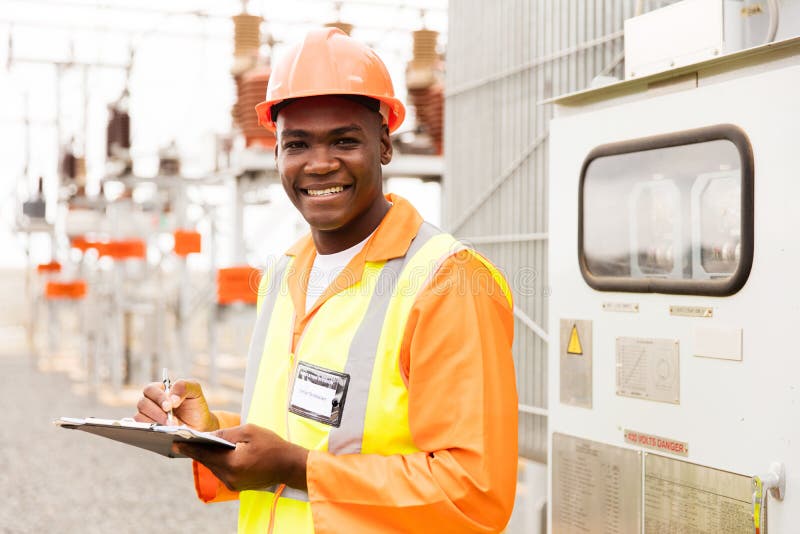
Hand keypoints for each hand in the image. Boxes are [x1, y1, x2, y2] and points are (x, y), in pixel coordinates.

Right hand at [133, 379, 218, 431]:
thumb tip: (171, 399)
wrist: (199, 425)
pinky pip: (141, 428)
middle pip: (143, 403)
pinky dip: (151, 429)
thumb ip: (183, 387)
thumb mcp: (194, 390)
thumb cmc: (195, 406)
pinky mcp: (147, 427)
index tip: (169, 406)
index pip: (150, 390)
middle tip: (171, 420)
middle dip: (158, 412)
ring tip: (172, 426)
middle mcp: (151, 401)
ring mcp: (148, 415)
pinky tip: (164, 431)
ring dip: (156, 422)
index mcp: (160, 389)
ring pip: (140, 416)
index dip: (158, 397)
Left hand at [174, 424, 308, 491]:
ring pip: (213, 467)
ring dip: (207, 456)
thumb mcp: (249, 431)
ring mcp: (233, 483)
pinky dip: (217, 462)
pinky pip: (222, 471)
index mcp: (233, 463)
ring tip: (196, 445)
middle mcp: (230, 477)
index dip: (189, 447)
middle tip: (181, 441)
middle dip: (196, 451)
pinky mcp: (236, 486)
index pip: (205, 453)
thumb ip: (226, 433)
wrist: (289, 465)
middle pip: (207, 461)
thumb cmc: (272, 445)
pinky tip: (215, 453)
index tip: (174, 442)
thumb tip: (208, 434)